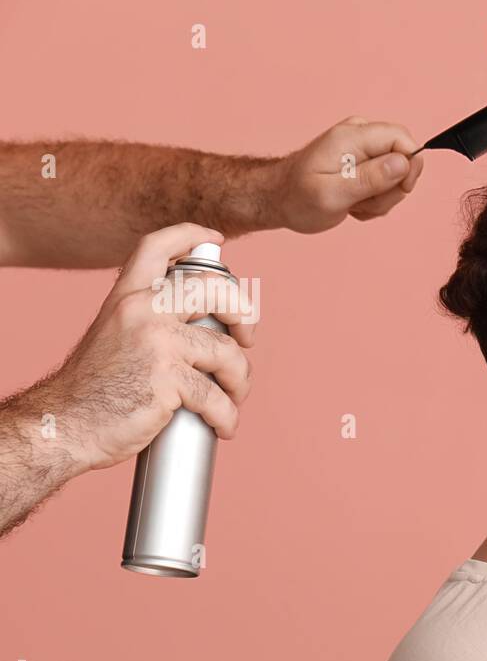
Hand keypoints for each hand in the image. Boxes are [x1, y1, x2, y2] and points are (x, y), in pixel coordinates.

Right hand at [44, 223, 257, 472]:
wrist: (65, 424)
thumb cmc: (94, 390)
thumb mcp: (115, 337)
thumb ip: (149, 322)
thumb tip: (201, 327)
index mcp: (127, 297)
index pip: (156, 247)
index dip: (190, 234)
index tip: (215, 239)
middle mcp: (142, 310)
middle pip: (215, 292)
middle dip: (244, 315)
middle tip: (248, 340)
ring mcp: (156, 342)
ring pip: (227, 352)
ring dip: (241, 380)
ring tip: (234, 397)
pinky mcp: (167, 379)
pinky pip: (217, 397)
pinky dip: (228, 416)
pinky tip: (224, 426)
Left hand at [273, 116, 425, 232]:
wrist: (278, 199)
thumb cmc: (297, 198)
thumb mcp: (333, 194)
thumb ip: (370, 178)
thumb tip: (403, 162)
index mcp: (352, 137)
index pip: (402, 137)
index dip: (410, 166)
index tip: (400, 190)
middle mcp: (359, 136)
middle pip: (403, 158)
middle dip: (392, 189)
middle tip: (364, 202)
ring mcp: (361, 149)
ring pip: (396, 175)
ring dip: (381, 199)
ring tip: (354, 204)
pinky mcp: (363, 162)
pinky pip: (386, 183)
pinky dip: (374, 200)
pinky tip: (353, 204)